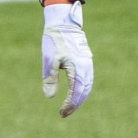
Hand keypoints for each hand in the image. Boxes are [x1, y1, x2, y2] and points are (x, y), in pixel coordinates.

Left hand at [41, 3, 92, 117]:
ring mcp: (88, 64)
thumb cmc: (54, 41)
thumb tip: (50, 97)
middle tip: (64, 113)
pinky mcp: (86, 61)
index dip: (70, 105)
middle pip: (84, 92)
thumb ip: (50, 79)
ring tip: (69, 106)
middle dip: (75, 104)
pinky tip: (76, 93)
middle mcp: (86, 67)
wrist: (63, 24)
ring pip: (87, 86)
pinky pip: (87, 79)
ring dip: (79, 97)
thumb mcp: (49, 60)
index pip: (76, 92)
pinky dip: (82, 89)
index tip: (61, 113)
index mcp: (77, 68)